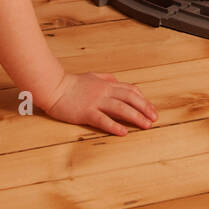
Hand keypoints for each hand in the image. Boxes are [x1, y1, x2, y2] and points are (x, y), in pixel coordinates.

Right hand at [41, 71, 157, 135]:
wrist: (54, 87)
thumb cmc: (71, 83)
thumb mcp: (92, 76)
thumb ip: (106, 78)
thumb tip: (117, 81)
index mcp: (107, 84)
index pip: (131, 90)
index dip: (143, 100)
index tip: (151, 109)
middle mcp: (104, 91)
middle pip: (130, 99)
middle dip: (144, 108)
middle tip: (154, 119)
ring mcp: (95, 102)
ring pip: (121, 108)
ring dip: (135, 117)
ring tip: (146, 125)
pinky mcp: (86, 112)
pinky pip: (103, 119)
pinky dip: (115, 126)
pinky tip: (124, 132)